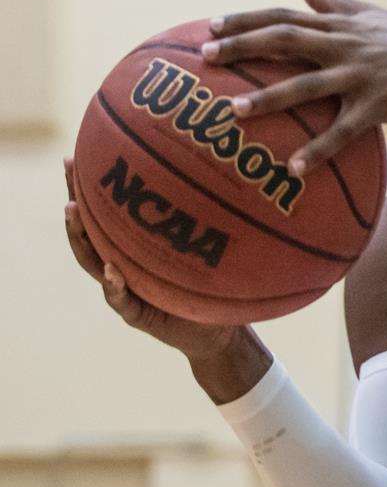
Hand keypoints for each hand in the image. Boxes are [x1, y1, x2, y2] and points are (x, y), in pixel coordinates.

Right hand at [63, 158, 243, 361]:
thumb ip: (197, 219)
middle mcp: (121, 266)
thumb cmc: (208, 283)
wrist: (217, 329)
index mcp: (131, 249)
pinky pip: (122, 301)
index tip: (73, 157)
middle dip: (75, 207)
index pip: (102, 215)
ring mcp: (125, 291)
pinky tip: (111, 269)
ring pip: (93, 264)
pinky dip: (115, 286)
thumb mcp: (201, 245)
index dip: (85, 189)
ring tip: (74, 214)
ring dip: (82, 239)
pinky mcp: (138, 315)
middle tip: (69, 178)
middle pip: (88, 234)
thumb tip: (211, 170)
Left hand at [204, 0, 386, 172]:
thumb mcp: (370, 13)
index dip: (246, 20)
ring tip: (234, 111)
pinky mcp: (379, 105)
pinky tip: (294, 168)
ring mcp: (361, 75)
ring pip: (307, 84)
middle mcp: (345, 45)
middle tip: (205, 57)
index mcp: (340, 25)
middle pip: (286, 40)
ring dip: (269, 97)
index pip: (285, 15)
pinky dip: (318, 149)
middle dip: (242, 46)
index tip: (210, 26)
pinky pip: (343, 130)